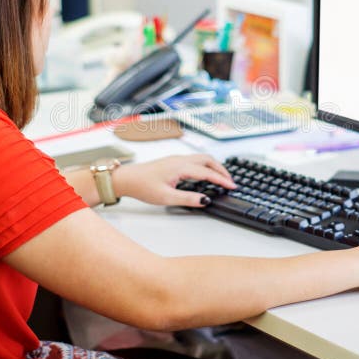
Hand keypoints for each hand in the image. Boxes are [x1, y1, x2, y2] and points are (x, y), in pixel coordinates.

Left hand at [114, 154, 235, 207]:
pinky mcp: (173, 161)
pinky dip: (205, 165)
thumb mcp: (166, 197)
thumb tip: (205, 200)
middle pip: (208, 160)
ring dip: (214, 166)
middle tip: (230, 181)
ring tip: (221, 178)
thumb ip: (187, 198)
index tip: (232, 186)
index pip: (208, 172)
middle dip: (221, 170)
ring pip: (201, 158)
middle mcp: (180, 160)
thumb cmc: (142, 186)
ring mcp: (176, 159)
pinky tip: (205, 174)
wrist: (126, 178)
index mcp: (180, 167)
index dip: (222, 180)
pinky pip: (195, 160)